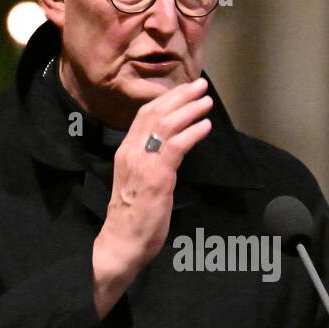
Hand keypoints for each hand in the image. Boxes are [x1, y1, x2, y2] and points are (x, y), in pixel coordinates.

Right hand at [92, 78, 212, 315]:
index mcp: (125, 152)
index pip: (143, 116)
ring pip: (166, 125)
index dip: (164, 99)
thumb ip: (149, 164)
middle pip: (155, 113)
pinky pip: (176, 146)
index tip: (182, 89)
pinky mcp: (157, 176)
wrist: (121, 242)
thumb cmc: (132, 218)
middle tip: (200, 85)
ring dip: (189, 109)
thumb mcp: (137, 182)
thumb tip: (169, 152)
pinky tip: (206, 126)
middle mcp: (131, 152)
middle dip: (179, 96)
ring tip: (207, 101)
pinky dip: (193, 133)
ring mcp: (143, 163)